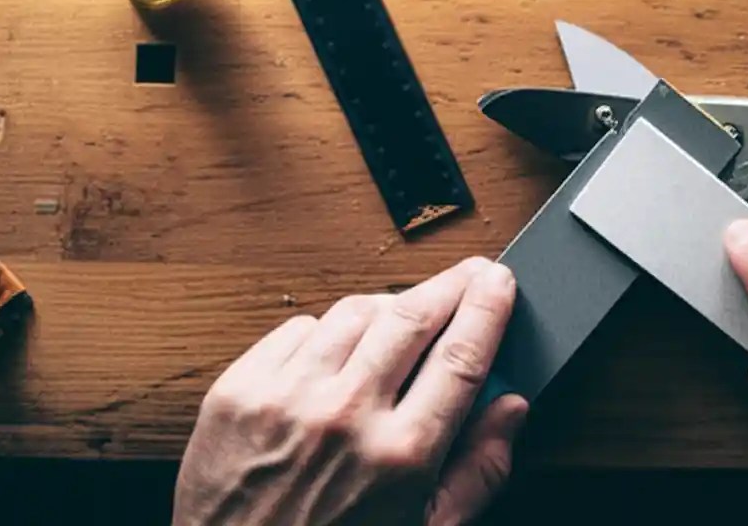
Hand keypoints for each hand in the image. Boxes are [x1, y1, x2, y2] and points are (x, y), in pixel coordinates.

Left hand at [173, 257, 526, 525]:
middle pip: (413, 315)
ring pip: (355, 311)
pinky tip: (338, 357)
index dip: (488, 307)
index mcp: (401, 456)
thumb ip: (479, 472)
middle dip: (450, 284)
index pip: (462, 355)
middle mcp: (344, 417)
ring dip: (390, 307)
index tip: (500, 283)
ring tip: (404, 322)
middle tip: (469, 274)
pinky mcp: (237, 392)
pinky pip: (298, 329)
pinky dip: (327, 332)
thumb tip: (510, 407)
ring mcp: (285, 398)